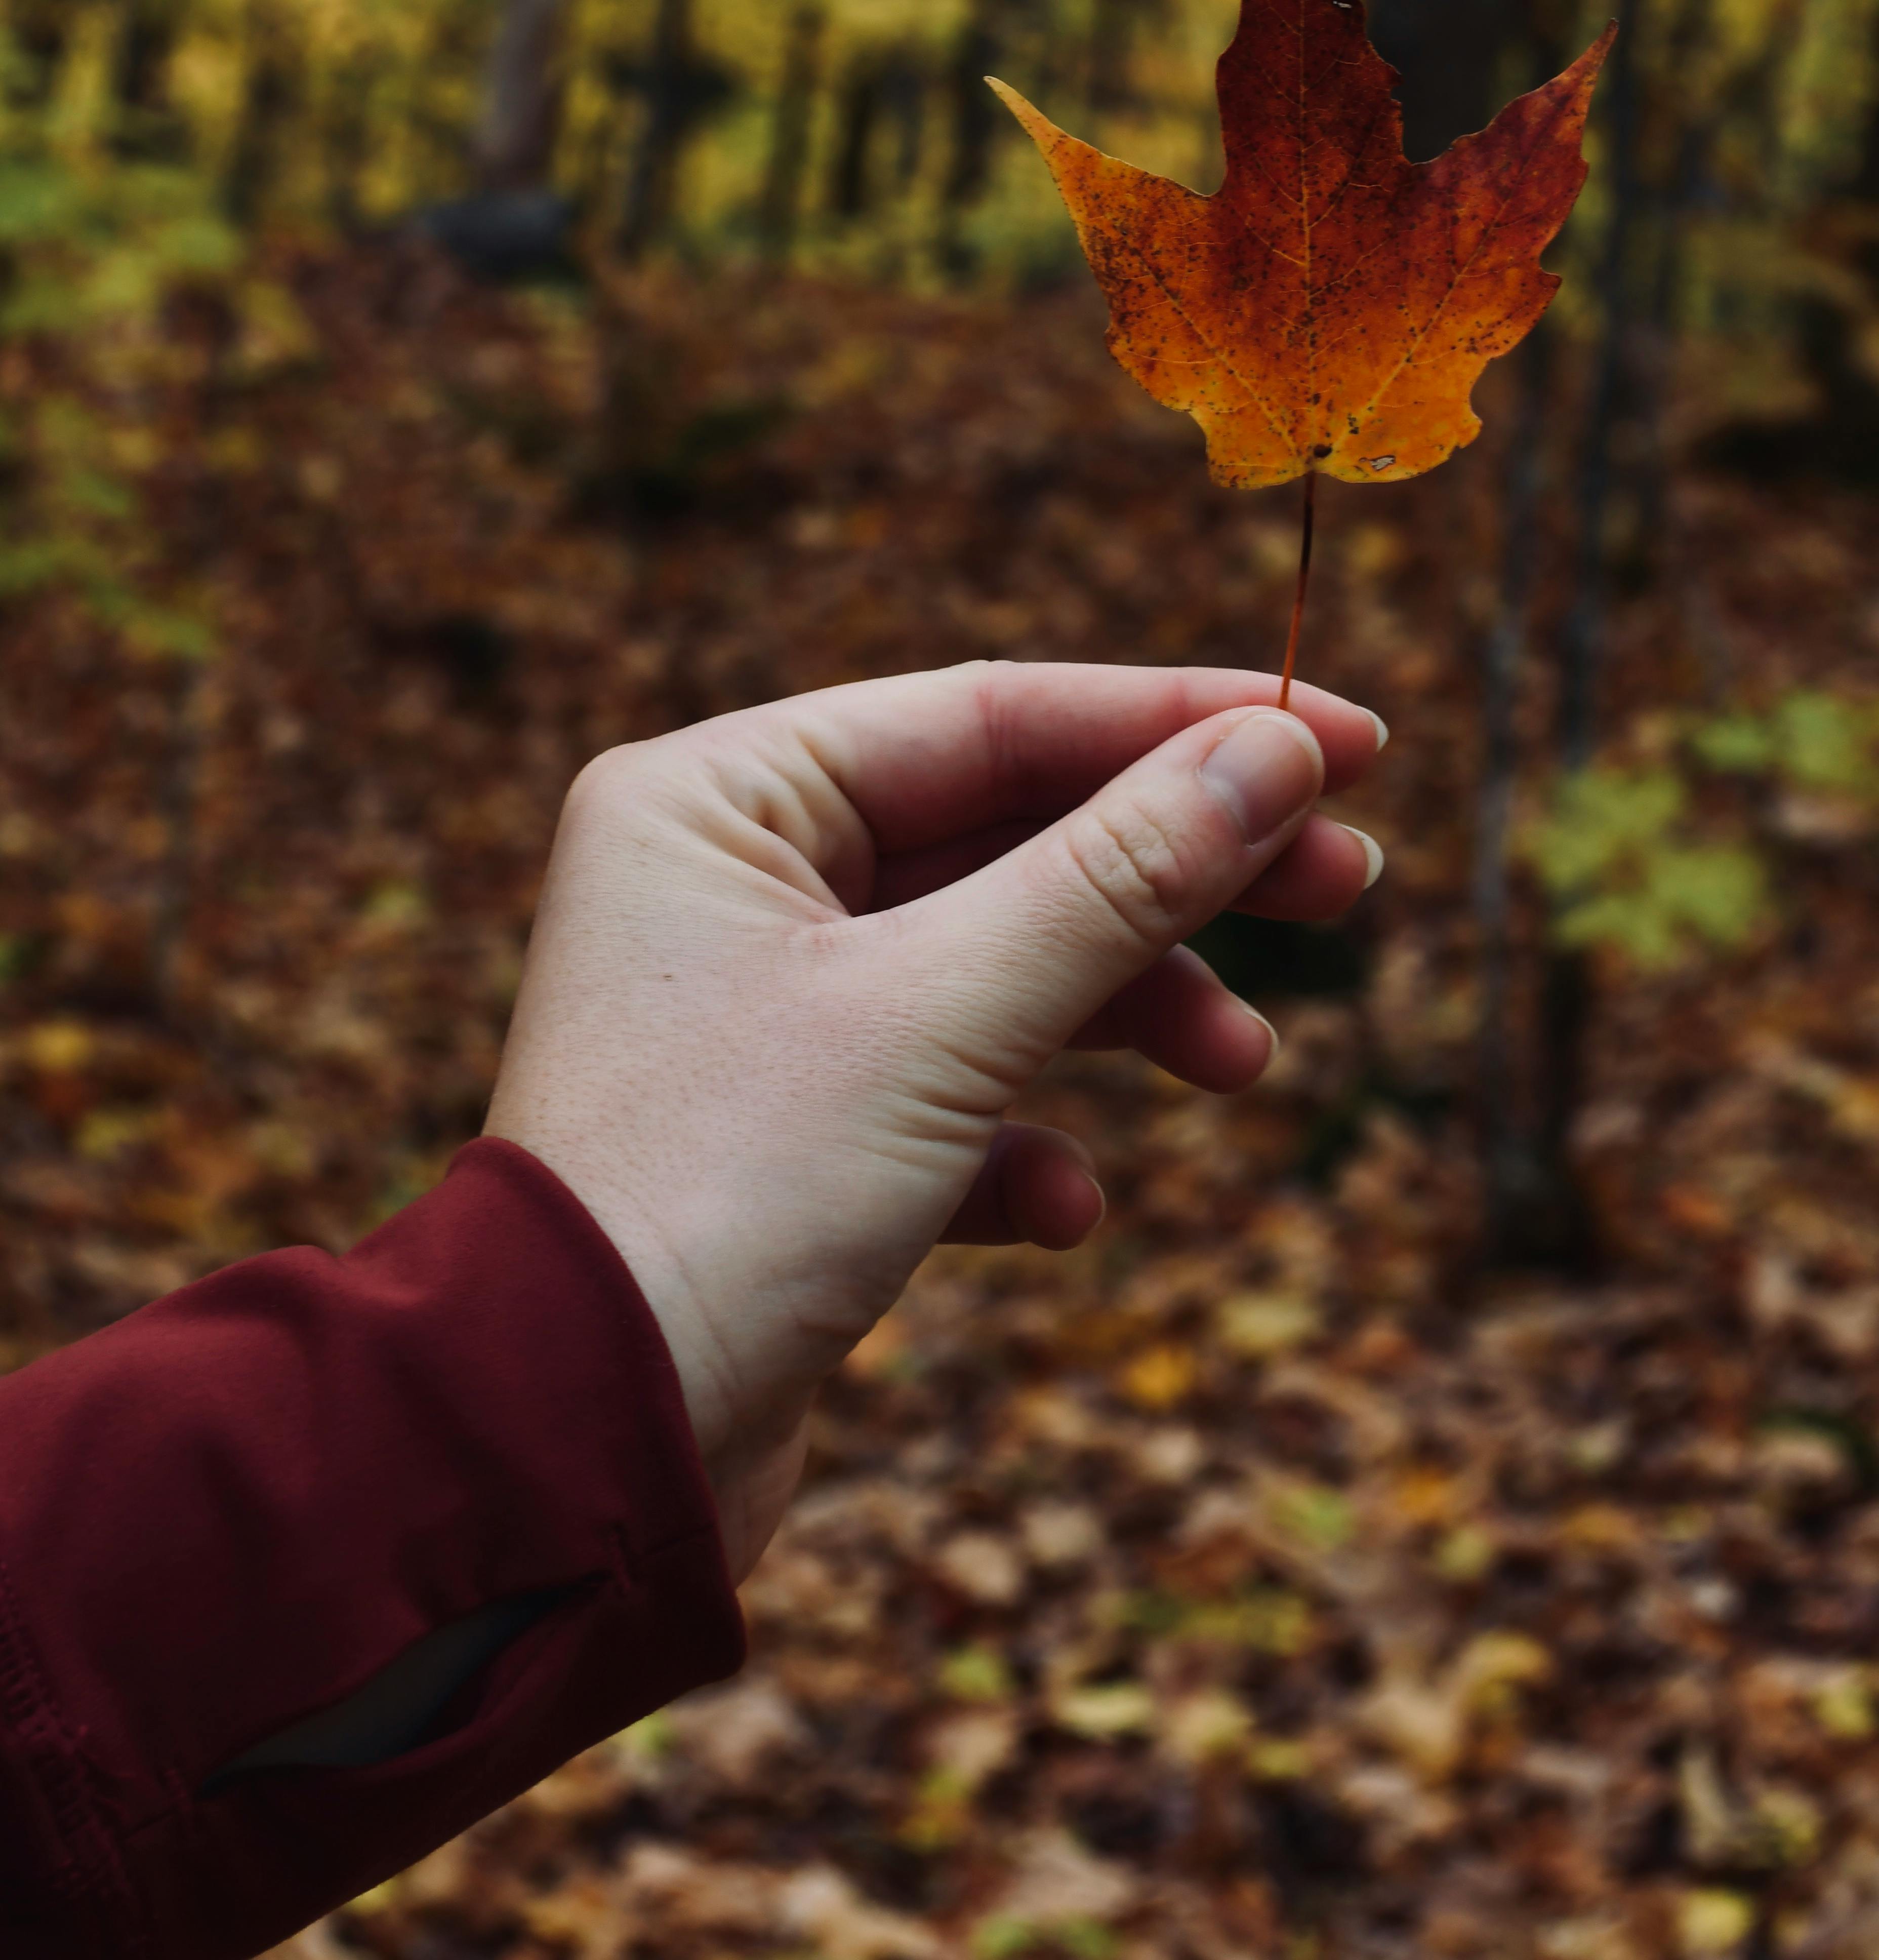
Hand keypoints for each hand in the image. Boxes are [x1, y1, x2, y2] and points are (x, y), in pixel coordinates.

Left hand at [485, 662, 1384, 1581]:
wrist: (576, 1451)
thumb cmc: (727, 1193)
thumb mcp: (946, 1014)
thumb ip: (1118, 874)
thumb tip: (1275, 753)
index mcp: (719, 795)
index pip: (992, 715)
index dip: (1180, 722)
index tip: (1344, 739)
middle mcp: (725, 878)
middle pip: (1006, 831)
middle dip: (1175, 868)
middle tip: (1347, 888)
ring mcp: (753, 1009)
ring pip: (991, 963)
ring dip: (1124, 1010)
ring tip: (1239, 1066)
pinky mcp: (783, 1133)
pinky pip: (942, 1092)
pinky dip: (1020, 1137)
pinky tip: (1063, 1207)